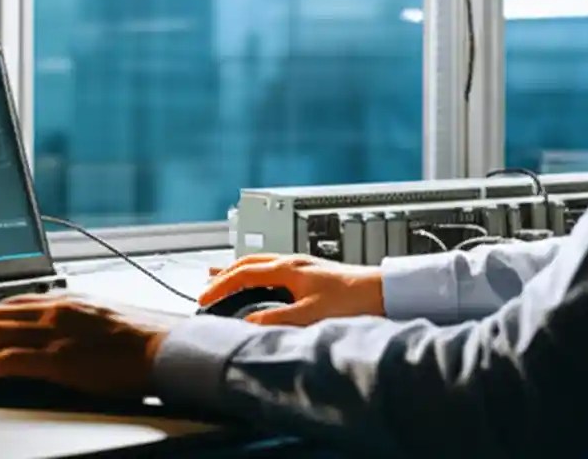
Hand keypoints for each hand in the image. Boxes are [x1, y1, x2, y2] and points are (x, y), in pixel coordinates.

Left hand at [0, 294, 175, 397]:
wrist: (169, 349)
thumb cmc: (148, 340)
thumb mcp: (108, 321)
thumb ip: (81, 324)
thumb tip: (64, 340)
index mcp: (71, 300)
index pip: (16, 302)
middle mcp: (59, 309)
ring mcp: (57, 332)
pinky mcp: (58, 358)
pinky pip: (7, 360)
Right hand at [202, 254, 384, 325]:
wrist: (383, 292)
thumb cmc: (353, 300)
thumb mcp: (310, 314)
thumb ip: (276, 319)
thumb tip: (247, 325)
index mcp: (289, 268)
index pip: (243, 273)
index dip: (221, 286)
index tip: (204, 299)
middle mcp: (294, 262)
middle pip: (249, 262)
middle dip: (224, 274)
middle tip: (206, 287)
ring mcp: (304, 266)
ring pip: (262, 263)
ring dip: (240, 271)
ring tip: (223, 276)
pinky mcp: (313, 274)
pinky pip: (274, 269)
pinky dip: (258, 275)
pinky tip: (262, 284)